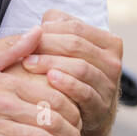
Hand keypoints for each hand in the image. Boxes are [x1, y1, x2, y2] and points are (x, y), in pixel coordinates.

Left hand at [19, 9, 122, 134]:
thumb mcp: (69, 47)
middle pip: (76, 46)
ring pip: (80, 67)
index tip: (29, 35)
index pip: (76, 28)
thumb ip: (59, 27)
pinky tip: (49, 79)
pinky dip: (66, 84)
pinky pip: (85, 92)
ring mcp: (109, 85)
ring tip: (28, 64)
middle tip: (23, 51)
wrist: (85, 113)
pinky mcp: (102, 107)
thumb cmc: (70, 72)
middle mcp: (113, 62)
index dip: (50, 30)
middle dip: (46, 45)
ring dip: (51, 64)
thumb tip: (46, 22)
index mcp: (109, 42)